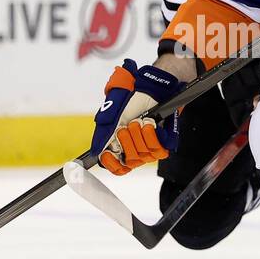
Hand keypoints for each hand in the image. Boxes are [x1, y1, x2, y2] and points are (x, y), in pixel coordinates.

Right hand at [90, 59, 184, 174]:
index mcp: (119, 146)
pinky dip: (151, 135)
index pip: (116, 168)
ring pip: (143, 155)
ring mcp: (149, 148)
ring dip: (139, 134)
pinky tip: (149, 124)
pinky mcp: (163, 144)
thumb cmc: (131, 102)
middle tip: (127, 125)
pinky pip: (158, 150)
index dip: (112, 164)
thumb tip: (96, 152)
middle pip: (130, 161)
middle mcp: (135, 150)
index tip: (108, 153)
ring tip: (139, 120)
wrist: (151, 90)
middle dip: (127, 140)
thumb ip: (103, 135)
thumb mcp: (112, 116)